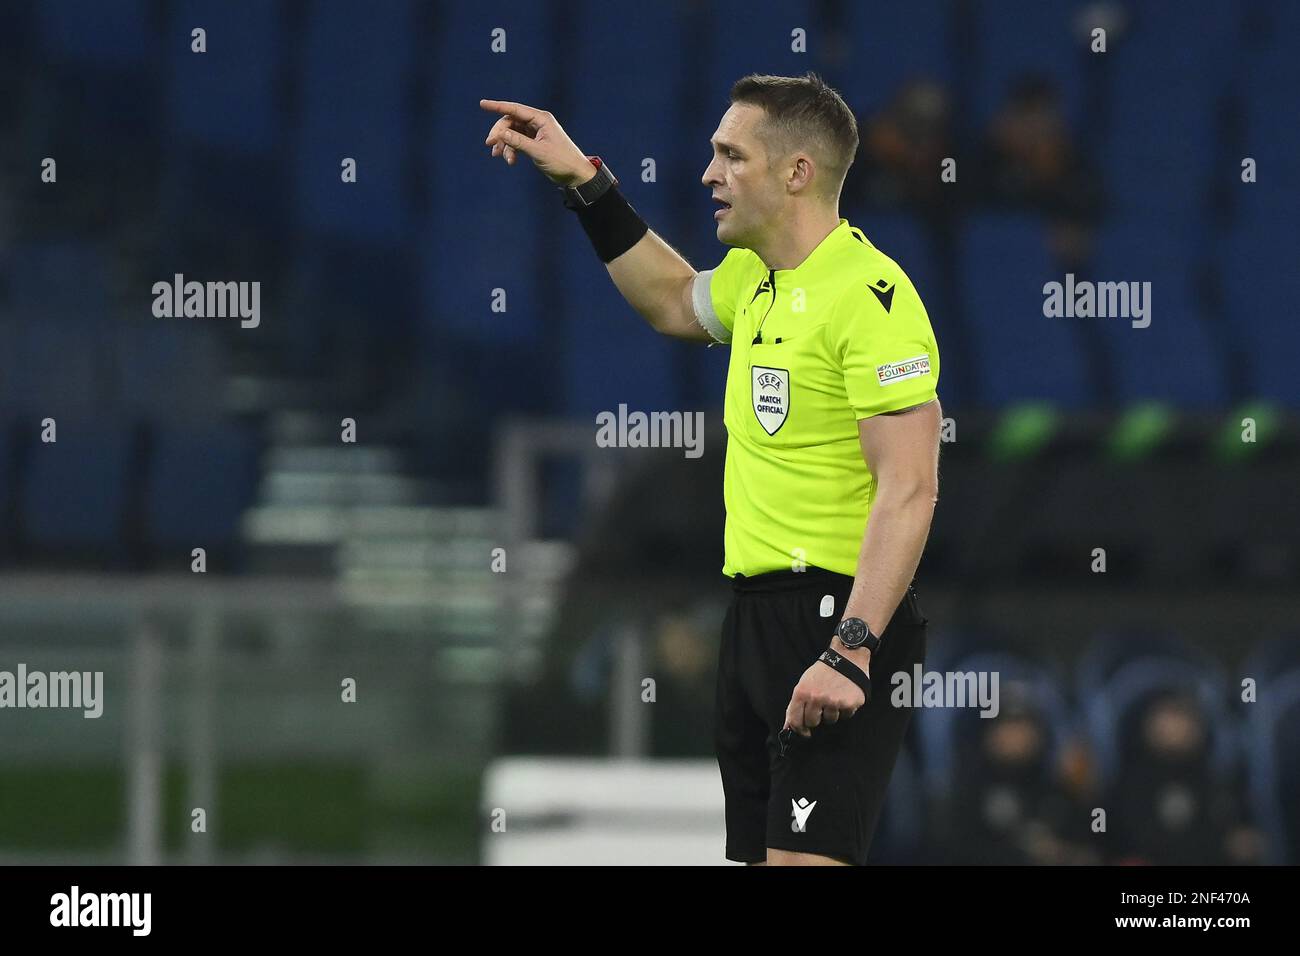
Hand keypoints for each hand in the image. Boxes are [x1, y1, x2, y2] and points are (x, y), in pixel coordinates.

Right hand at [480, 99, 594, 185]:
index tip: (482, 104)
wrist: (575, 175)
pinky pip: (517, 142)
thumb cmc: (562, 161)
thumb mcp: (538, 151)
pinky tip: (510, 161)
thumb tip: (500, 133)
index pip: (515, 109)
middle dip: (499, 133)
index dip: (497, 106)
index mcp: (542, 119)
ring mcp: (536, 132)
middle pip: (511, 122)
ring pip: (512, 133)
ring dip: (505, 144)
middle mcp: (538, 123)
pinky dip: (511, 150)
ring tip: (501, 157)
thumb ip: (518, 141)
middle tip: (490, 145)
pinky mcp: (534, 143)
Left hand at [783, 653, 868, 737]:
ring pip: (830, 720)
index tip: (804, 732)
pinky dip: (845, 709)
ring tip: (834, 697)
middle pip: (813, 722)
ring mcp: (833, 701)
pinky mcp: (849, 704)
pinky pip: (845, 715)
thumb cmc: (823, 671)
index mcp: (802, 692)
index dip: (798, 729)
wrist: (847, 657)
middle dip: (816, 717)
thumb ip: (795, 705)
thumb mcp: (804, 683)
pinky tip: (844, 696)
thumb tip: (788, 726)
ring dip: (832, 712)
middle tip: (821, 706)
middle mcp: (816, 698)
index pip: (795, 720)